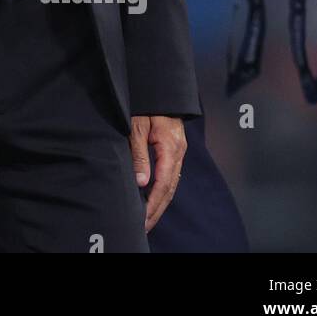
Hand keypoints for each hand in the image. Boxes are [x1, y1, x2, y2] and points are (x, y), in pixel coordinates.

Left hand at [130, 114, 185, 232]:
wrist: (160, 89)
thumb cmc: (146, 104)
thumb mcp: (137, 126)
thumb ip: (139, 154)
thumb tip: (142, 182)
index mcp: (171, 147)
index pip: (163, 183)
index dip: (153, 203)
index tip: (143, 218)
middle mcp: (178, 152)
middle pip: (170, 188)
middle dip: (157, 208)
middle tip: (145, 226)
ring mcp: (179, 151)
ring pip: (172, 183)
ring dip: (160, 202)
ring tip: (148, 218)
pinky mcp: (175, 149)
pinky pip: (171, 174)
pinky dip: (163, 189)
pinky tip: (154, 198)